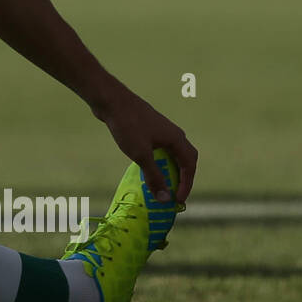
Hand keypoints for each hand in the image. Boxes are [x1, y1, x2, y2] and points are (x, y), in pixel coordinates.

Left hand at [91, 83, 196, 202]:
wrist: (111, 100)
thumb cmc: (128, 126)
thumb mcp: (141, 155)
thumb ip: (154, 177)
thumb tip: (166, 199)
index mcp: (176, 139)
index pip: (189, 166)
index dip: (186, 184)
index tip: (178, 200)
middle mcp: (173, 134)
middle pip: (184, 159)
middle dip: (181, 178)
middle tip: (173, 194)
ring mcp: (161, 130)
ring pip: (171, 154)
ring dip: (168, 170)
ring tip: (160, 185)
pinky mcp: (148, 128)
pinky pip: (159, 149)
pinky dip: (157, 162)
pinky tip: (145, 168)